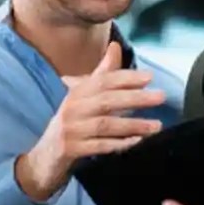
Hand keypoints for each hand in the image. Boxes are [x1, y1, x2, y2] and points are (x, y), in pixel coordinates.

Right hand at [16, 42, 164, 200]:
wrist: (44, 158)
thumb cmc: (71, 123)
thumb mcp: (82, 97)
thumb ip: (102, 74)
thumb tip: (115, 46)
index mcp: (76, 92)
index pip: (103, 81)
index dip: (126, 77)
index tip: (149, 77)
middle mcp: (72, 108)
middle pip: (106, 101)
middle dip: (135, 98)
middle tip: (160, 97)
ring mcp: (71, 130)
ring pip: (105, 125)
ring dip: (133, 124)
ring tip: (156, 125)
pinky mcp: (71, 150)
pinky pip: (99, 146)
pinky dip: (119, 143)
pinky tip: (136, 141)